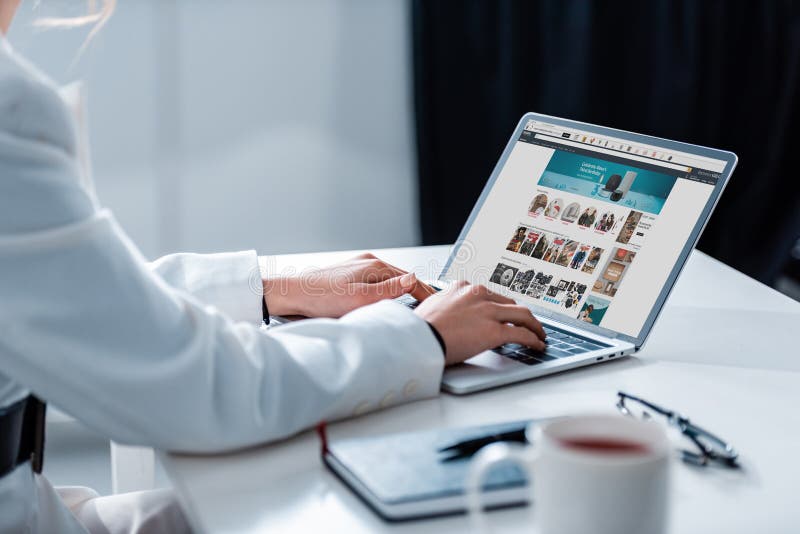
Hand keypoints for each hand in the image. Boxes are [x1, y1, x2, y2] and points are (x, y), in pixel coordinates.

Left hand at [263, 253, 435, 317]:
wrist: (291, 296)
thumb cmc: (320, 298)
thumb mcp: (361, 298)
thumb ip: (390, 290)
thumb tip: (414, 280)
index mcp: (374, 265)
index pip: (411, 279)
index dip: (425, 293)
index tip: (436, 305)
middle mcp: (367, 263)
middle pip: (401, 279)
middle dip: (415, 292)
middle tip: (428, 308)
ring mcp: (357, 268)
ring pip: (388, 281)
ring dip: (400, 293)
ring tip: (411, 307)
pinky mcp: (348, 277)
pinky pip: (375, 284)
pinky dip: (385, 293)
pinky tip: (385, 303)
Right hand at [414, 281, 545, 365]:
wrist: (416, 340)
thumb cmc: (418, 329)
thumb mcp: (432, 308)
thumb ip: (447, 308)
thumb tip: (450, 317)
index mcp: (462, 287)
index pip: (490, 295)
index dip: (501, 307)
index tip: (505, 313)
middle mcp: (478, 294)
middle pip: (510, 303)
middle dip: (521, 315)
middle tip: (528, 324)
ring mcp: (488, 312)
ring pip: (522, 315)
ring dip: (534, 326)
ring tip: (539, 335)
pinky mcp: (494, 331)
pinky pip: (521, 334)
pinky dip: (533, 340)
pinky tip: (537, 345)